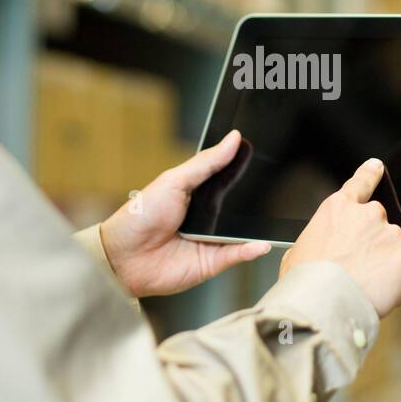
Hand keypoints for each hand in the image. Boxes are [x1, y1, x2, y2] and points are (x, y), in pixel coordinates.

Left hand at [99, 130, 271, 297]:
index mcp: (197, 193)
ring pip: (241, 231)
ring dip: (257, 225)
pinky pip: (236, 255)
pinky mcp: (211, 262)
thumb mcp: (174, 181)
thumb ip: (206, 163)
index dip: (245, 168)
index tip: (265, 153)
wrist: (122, 256)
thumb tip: (233, 139)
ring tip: (276, 214)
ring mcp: (210, 239)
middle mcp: (207, 216)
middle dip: (257, 197)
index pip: (228, 178)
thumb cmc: (140, 215)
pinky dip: (250, 250)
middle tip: (278, 186)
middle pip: (239, 205)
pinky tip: (261, 243)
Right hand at [280, 158, 400, 317]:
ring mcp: (391, 234)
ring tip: (366, 286)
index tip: (377, 167)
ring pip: (395, 248)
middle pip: (380, 224)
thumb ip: (319, 239)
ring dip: (386, 264)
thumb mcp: (298, 251)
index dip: (370, 174)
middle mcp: (369, 215)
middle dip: (374, 244)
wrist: (322, 303)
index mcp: (339, 209)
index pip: (361, 182)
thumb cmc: (304, 281)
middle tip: (359, 269)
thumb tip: (322, 249)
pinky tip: (382, 292)